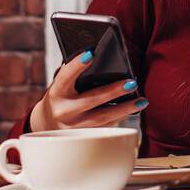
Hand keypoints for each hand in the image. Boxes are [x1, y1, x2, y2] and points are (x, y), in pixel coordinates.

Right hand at [31, 50, 145, 130]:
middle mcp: (64, 111)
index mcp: (57, 93)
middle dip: (113, 91)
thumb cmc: (61, 98)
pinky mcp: (85, 136)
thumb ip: (74, 74)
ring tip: (141, 101)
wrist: (48, 124)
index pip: (65, 76)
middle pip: (91, 100)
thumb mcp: (62, 85)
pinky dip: (121, 117)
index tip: (91, 53)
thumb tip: (99, 57)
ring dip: (125, 109)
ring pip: (103, 117)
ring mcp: (75, 126)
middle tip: (132, 82)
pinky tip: (133, 109)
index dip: (77, 65)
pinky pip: (106, 126)